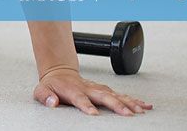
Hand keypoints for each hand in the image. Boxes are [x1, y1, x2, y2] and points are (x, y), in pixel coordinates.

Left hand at [34, 67, 152, 115]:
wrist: (59, 72)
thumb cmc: (52, 85)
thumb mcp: (41, 90)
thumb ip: (45, 96)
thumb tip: (52, 102)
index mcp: (72, 90)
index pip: (80, 98)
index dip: (86, 105)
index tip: (94, 114)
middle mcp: (88, 88)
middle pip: (103, 96)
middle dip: (116, 105)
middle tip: (127, 114)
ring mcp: (98, 88)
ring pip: (115, 95)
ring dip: (129, 102)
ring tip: (141, 110)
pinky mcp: (105, 90)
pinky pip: (121, 95)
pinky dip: (133, 100)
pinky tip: (144, 105)